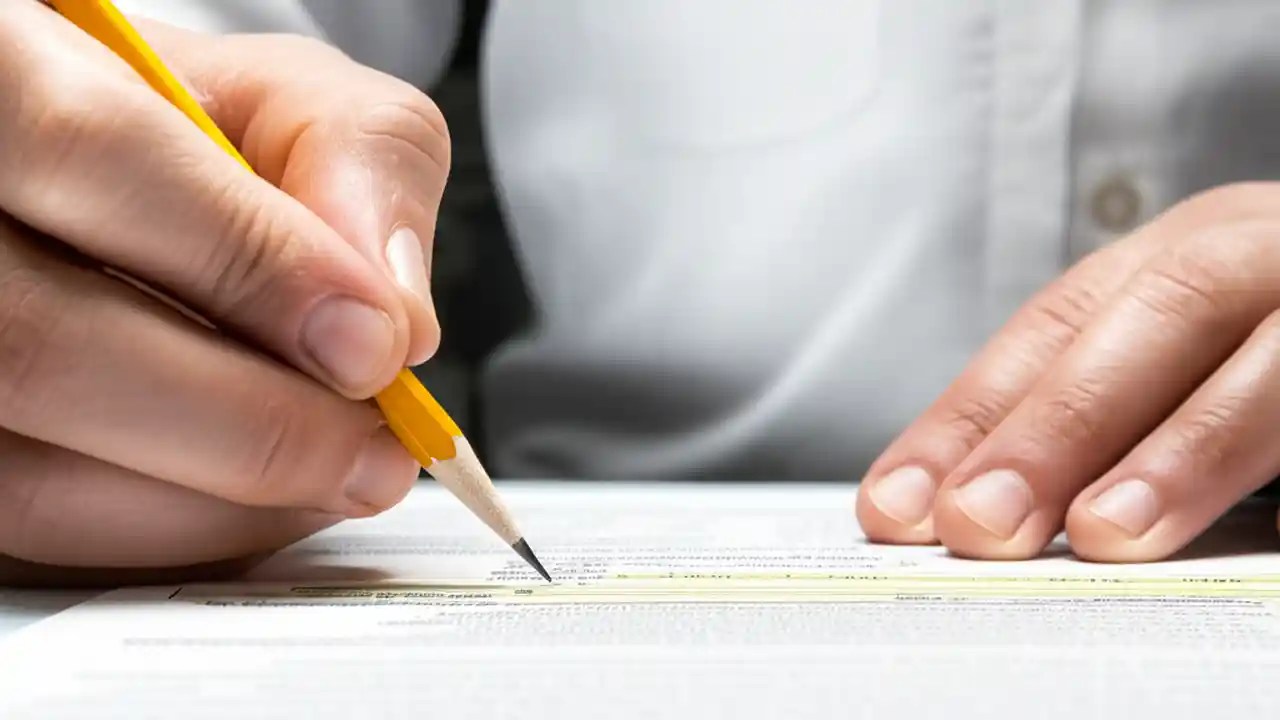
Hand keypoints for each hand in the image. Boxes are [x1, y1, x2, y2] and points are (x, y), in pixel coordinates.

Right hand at [0, 4, 448, 580]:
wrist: (81, 176)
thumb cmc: (173, 132)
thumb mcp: (282, 100)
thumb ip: (356, 160)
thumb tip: (394, 316)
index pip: (93, 152)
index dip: (253, 263)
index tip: (372, 344)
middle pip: (40, 345)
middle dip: (249, 423)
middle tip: (371, 449)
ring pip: (29, 477)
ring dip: (217, 504)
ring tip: (333, 474)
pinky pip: (43, 540)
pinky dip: (172, 538)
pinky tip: (254, 500)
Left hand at [857, 182, 1279, 561]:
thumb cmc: (1266, 345)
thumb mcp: (1170, 362)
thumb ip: (1092, 419)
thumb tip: (962, 507)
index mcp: (1182, 255)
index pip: (1055, 328)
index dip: (971, 415)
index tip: (899, 506)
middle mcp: (1264, 253)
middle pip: (1156, 318)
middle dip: (1059, 426)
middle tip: (980, 523)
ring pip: (1274, 355)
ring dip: (1186, 448)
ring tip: (1109, 532)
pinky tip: (1261, 544)